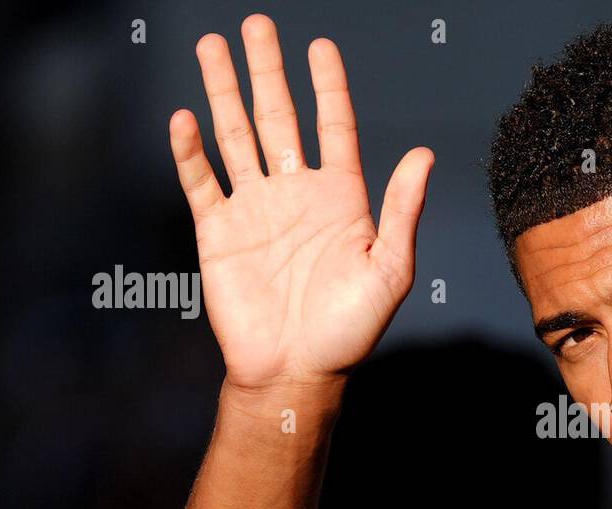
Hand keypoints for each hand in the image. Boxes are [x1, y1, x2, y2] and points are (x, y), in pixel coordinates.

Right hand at [169, 14, 432, 390]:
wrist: (295, 371)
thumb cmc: (349, 330)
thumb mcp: (390, 270)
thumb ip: (401, 211)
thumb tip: (425, 157)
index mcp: (341, 199)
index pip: (333, 127)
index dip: (327, 86)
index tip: (320, 45)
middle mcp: (296, 194)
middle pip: (279, 118)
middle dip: (267, 72)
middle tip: (257, 26)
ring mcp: (255, 209)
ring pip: (235, 136)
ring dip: (224, 92)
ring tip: (213, 46)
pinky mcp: (219, 231)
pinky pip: (201, 181)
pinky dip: (190, 151)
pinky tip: (185, 118)